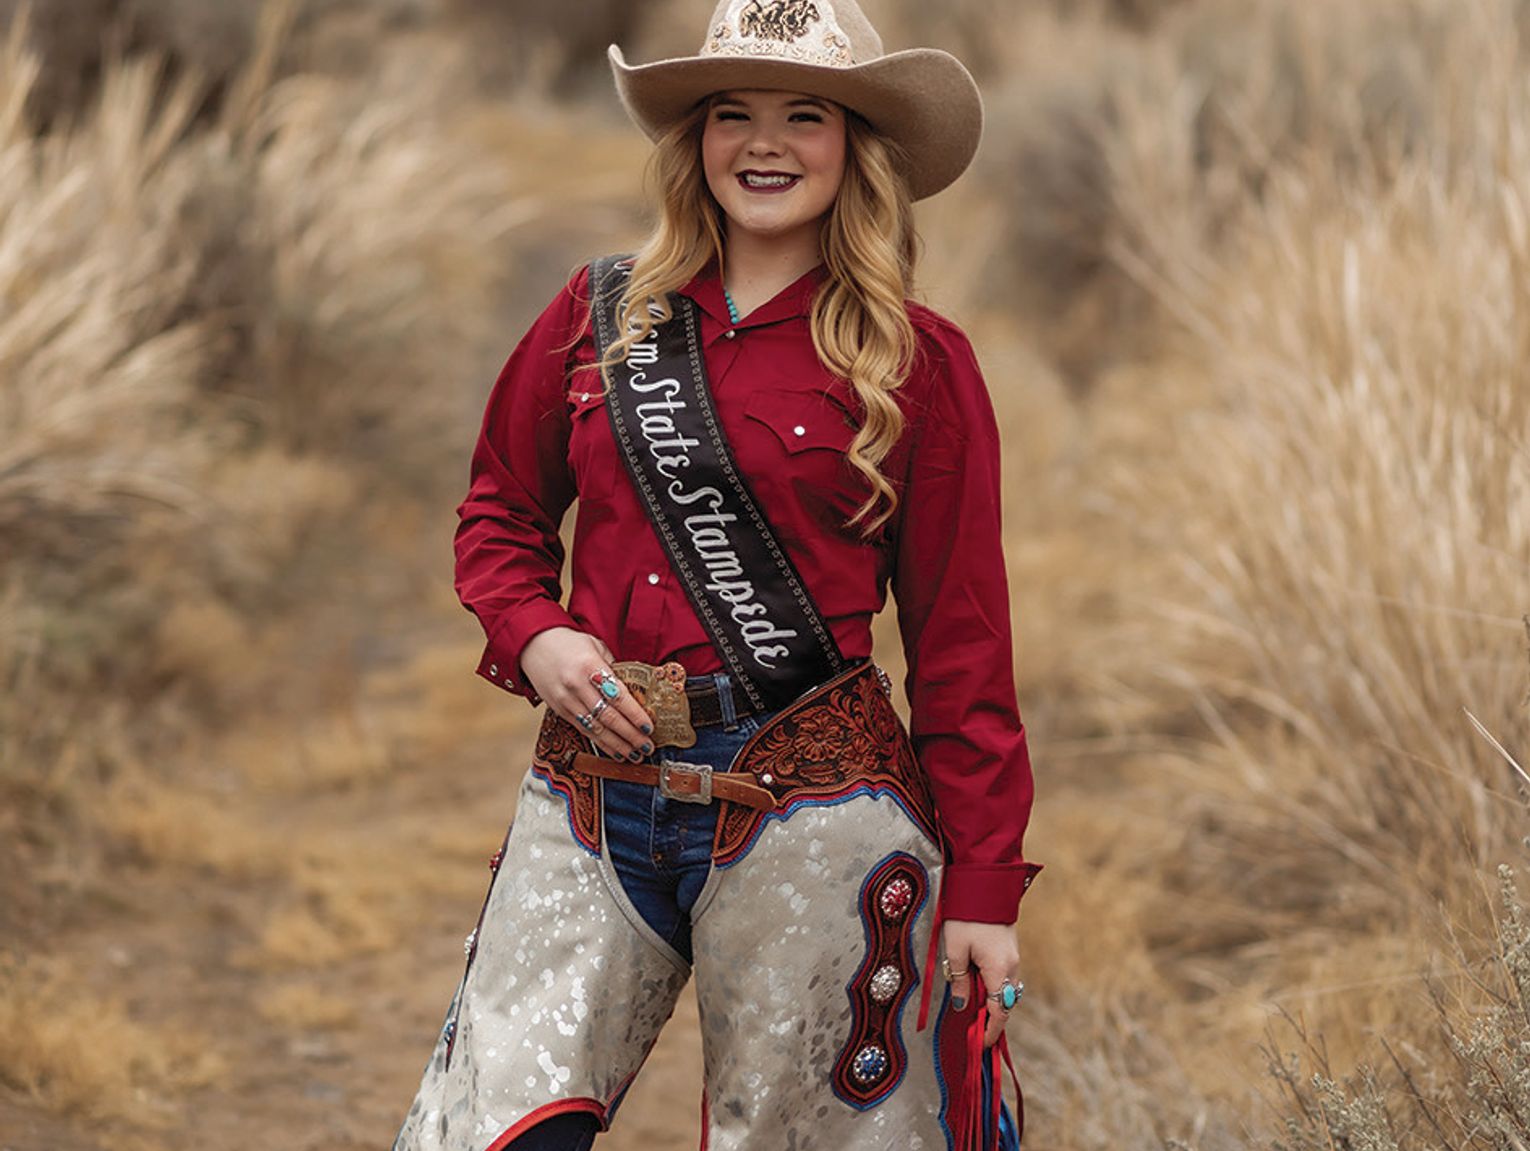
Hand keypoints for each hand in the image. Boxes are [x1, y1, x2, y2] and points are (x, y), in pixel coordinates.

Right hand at [520, 628, 654, 761]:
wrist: (532, 646)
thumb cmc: (569, 644)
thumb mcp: (595, 646)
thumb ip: (613, 667)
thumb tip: (634, 688)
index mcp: (589, 667)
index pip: (617, 695)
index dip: (635, 714)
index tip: (649, 726)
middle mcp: (577, 686)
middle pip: (608, 717)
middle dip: (631, 735)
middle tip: (648, 746)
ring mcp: (566, 701)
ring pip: (596, 729)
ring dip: (618, 745)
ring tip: (636, 755)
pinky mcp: (559, 711)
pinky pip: (584, 730)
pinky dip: (602, 743)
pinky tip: (616, 752)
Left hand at [942, 918, 1020, 1047]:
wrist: (984, 884)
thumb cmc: (966, 916)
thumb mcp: (956, 949)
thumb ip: (960, 979)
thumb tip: (962, 1005)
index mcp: (1000, 970)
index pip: (999, 1011)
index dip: (990, 1031)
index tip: (980, 1044)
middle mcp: (1012, 966)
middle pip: (1005, 1003)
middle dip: (991, 1019)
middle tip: (973, 1030)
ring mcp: (1013, 957)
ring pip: (1006, 990)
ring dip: (993, 1002)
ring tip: (972, 1009)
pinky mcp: (1010, 949)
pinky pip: (1005, 977)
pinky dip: (994, 987)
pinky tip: (978, 986)